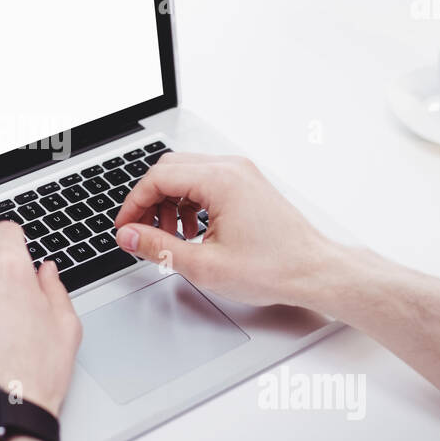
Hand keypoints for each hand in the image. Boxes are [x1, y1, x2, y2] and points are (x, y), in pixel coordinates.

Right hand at [114, 154, 338, 307]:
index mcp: (220, 180)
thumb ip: (158, 247)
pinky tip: (191, 231)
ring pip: (186, 174)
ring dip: (168, 201)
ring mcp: (241, 174)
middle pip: (169, 170)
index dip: (133, 205)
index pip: (157, 178)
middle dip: (149, 201)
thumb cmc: (273, 268)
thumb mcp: (204, 265)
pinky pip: (205, 181)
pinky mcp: (247, 184)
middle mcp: (231, 168)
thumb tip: (128, 236)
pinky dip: (189, 202)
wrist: (314, 271)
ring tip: (169, 235)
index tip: (125, 228)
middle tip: (140, 231)